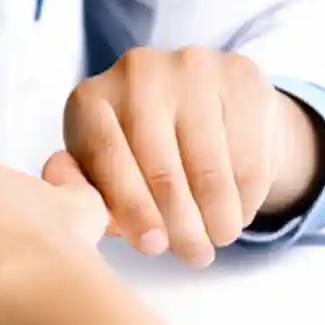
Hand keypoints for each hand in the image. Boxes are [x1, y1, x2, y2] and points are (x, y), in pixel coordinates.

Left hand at [62, 47, 324, 267]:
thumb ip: (87, 194)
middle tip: (195, 257)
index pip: (108, 158)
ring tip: (219, 239)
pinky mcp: (240, 75)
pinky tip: (239, 212)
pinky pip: (247, 150)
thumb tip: (78, 214)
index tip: (152, 248)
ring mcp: (191, 67)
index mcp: (90, 99)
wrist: (197, 99)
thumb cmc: (134, 151)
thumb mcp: (102, 168)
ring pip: (209, 164)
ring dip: (217, 214)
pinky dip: (246, 192)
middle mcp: (137, 72)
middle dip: (180, 223)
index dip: (131, 209)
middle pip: (161, 165)